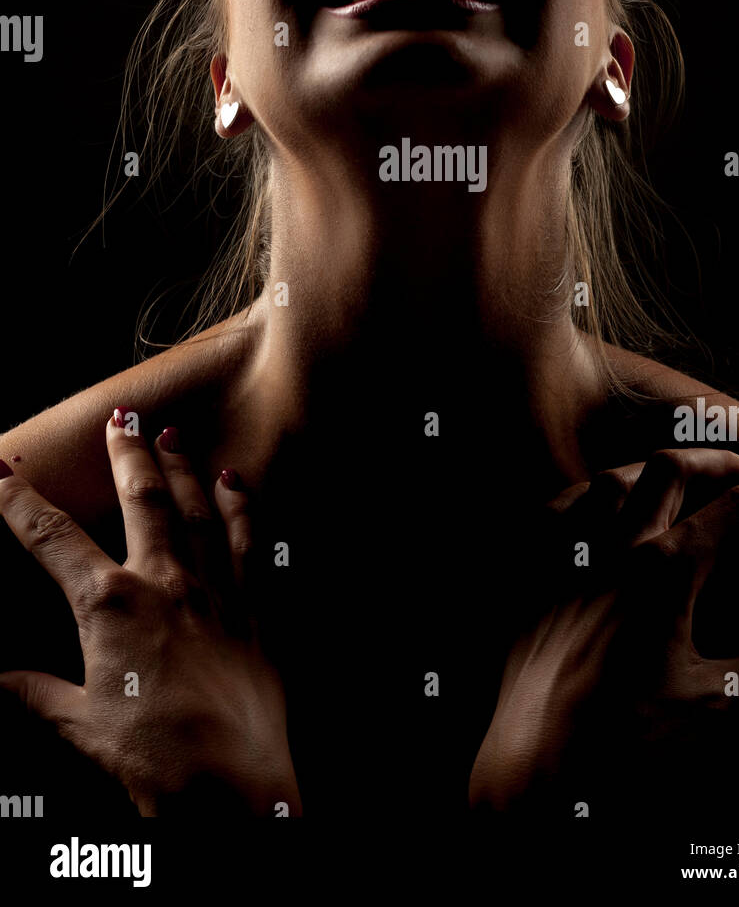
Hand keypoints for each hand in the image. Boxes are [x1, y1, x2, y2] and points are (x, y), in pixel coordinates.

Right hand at [0, 411, 300, 815]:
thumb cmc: (154, 758)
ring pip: (198, 508)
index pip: (53, 539)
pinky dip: (242, 506)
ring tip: (172, 434)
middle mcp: (164, 581)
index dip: (20, 503)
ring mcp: (214, 589)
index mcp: (109, 605)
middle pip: (142, 498)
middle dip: (126, 453)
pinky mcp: (254, 606)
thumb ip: (34, 693)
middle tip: (121, 416)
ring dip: (183, 467)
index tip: (1, 472)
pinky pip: (249, 541)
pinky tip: (235, 481)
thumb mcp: (79, 726)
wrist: (235, 782)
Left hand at [468, 447, 738, 810]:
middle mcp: (617, 543)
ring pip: (615, 476)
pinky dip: (590, 494)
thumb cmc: (621, 729)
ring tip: (685, 478)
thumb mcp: (707, 700)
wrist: (534, 748)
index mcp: (667, 569)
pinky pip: (560, 503)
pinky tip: (603, 504)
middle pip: (674, 467)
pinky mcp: (532, 563)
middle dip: (721, 460)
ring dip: (657, 469)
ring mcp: (570, 547)